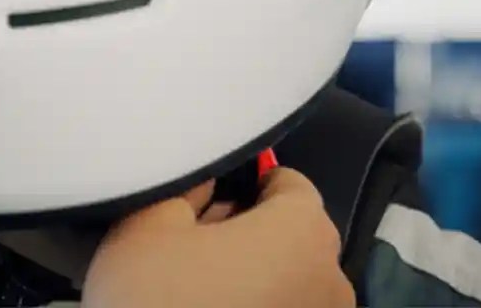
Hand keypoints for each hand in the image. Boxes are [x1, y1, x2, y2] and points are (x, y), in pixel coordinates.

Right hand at [81, 168, 354, 307]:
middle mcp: (332, 281)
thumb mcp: (149, 222)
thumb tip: (210, 184)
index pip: (289, 184)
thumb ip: (189, 187)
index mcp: (303, 232)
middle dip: (253, 234)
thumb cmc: (155, 299)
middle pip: (294, 236)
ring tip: (203, 293)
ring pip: (291, 283)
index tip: (209, 204)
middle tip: (196, 250)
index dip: (247, 184)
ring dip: (258, 280)